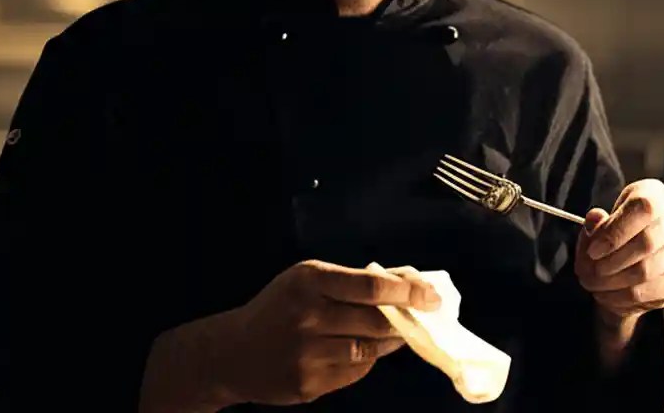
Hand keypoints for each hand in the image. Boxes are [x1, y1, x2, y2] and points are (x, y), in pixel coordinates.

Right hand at [205, 260, 440, 407]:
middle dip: (405, 319)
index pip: (371, 286)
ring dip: (387, 342)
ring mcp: (307, 353)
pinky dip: (363, 362)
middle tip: (424, 316)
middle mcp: (308, 316)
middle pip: (376, 321)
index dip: (407, 292)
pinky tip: (355, 352)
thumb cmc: (278, 308)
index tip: (432, 296)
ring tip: (390, 333)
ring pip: (369, 350)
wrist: (231, 352)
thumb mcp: (305, 280)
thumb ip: (350, 282)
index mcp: (310, 281)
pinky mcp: (308, 383)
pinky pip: (354, 372)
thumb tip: (406, 283)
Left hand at [575, 179, 663, 324]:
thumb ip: (593, 224)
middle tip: (590, 272)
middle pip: (648, 242)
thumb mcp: (597, 225)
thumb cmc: (611, 236)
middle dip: (612, 261)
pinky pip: (646, 292)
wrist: (624, 263)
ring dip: (612, 281)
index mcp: (653, 194)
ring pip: (646, 270)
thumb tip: (594, 219)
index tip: (593, 250)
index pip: (644, 208)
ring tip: (592, 283)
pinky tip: (604, 293)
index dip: (616, 232)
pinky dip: (619, 296)